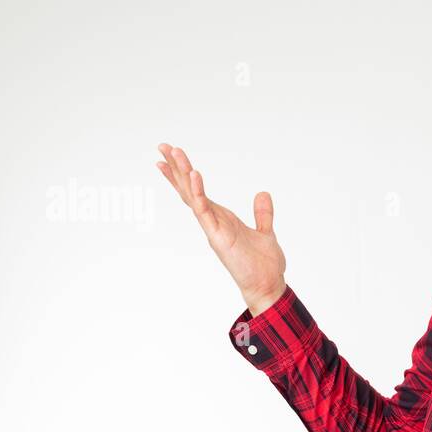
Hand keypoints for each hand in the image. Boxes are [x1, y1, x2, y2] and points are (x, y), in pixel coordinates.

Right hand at [156, 143, 286, 315]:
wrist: (268, 285)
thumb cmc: (264, 265)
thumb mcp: (265, 232)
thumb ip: (262, 214)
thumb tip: (263, 193)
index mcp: (222, 218)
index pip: (199, 193)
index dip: (185, 175)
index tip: (172, 157)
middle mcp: (214, 222)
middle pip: (189, 190)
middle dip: (176, 168)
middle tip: (163, 146)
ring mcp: (213, 229)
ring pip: (193, 197)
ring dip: (182, 175)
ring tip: (172, 153)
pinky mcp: (218, 237)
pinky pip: (205, 212)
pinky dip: (198, 193)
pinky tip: (194, 176)